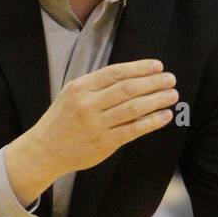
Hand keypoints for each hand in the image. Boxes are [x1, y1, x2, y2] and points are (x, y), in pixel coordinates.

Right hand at [5, 59, 177, 204]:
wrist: (45, 150)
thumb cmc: (62, 121)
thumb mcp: (72, 94)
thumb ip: (97, 85)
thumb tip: (131, 76)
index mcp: (80, 87)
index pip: (116, 73)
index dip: (140, 68)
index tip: (158, 66)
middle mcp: (88, 104)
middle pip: (128, 88)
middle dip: (153, 82)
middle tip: (170, 79)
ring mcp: (96, 124)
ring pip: (134, 108)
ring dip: (157, 100)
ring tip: (172, 95)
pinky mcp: (104, 143)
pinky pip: (134, 129)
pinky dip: (152, 121)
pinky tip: (165, 115)